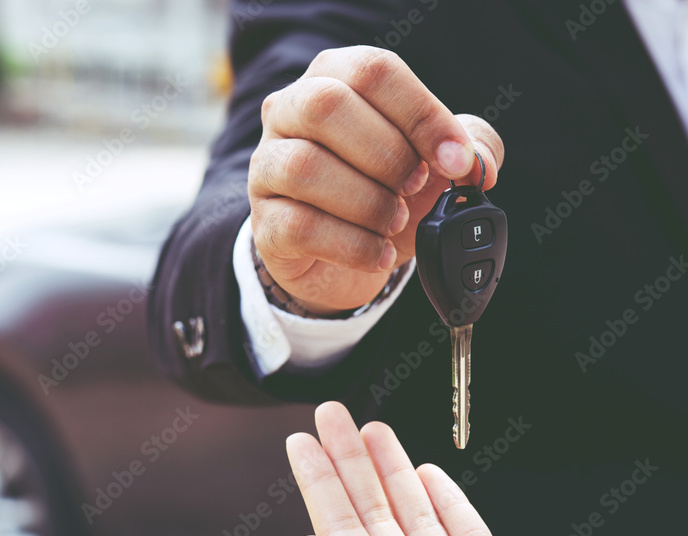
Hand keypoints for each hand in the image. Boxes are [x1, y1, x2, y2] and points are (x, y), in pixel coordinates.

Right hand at [249, 46, 504, 314]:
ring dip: (368, 201)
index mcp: (333, 78)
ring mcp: (266, 168)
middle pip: (326, 106)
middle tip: (416, 186)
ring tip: (396, 221)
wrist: (343, 257)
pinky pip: (300, 226)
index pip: (373, 72)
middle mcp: (288, 112)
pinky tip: (378, 253)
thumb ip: (470, 148)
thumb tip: (477, 164)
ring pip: (305, 167)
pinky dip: (352, 245)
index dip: (422, 114)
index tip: (457, 159)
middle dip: (386, 153)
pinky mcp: (264, 223)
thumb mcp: (436, 162)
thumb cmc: (385, 191)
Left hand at [285, 402, 610, 535]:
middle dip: (351, 463)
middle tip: (332, 415)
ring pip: (415, 518)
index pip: (339, 530)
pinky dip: (447, 502)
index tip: (303, 441)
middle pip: (373, 515)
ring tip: (374, 430)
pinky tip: (429, 474)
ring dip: (393, 472)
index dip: (320, 483)